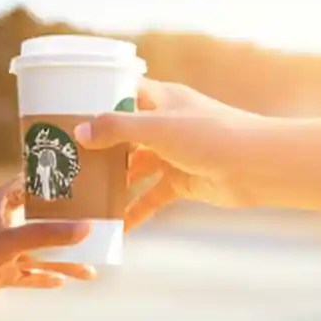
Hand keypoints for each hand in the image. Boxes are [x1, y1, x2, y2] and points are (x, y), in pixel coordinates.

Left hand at [0, 179, 94, 320]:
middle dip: (65, 224)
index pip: (23, 186)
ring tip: (93, 270)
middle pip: (37, 222)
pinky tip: (62, 282)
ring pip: (37, 255)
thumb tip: (86, 227)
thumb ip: (45, 235)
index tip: (70, 173)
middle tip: (95, 224)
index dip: (43, 178)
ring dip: (63, 260)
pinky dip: (44, 278)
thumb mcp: (6, 245)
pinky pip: (26, 277)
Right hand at [74, 79, 264, 228]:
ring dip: (110, 183)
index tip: (62, 108)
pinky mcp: (181, 181)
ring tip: (80, 196)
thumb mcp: (158, 128)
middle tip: (62, 160)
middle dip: (95, 148)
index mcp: (159, 98)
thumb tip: (80, 132)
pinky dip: (134, 212)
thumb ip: (117, 129)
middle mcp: (163, 123)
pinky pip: (149, 197)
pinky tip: (115, 228)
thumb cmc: (212, 136)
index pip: (119, 91)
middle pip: (120, 134)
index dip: (92, 97)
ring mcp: (171, 153)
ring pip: (132, 168)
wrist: (257, 166)